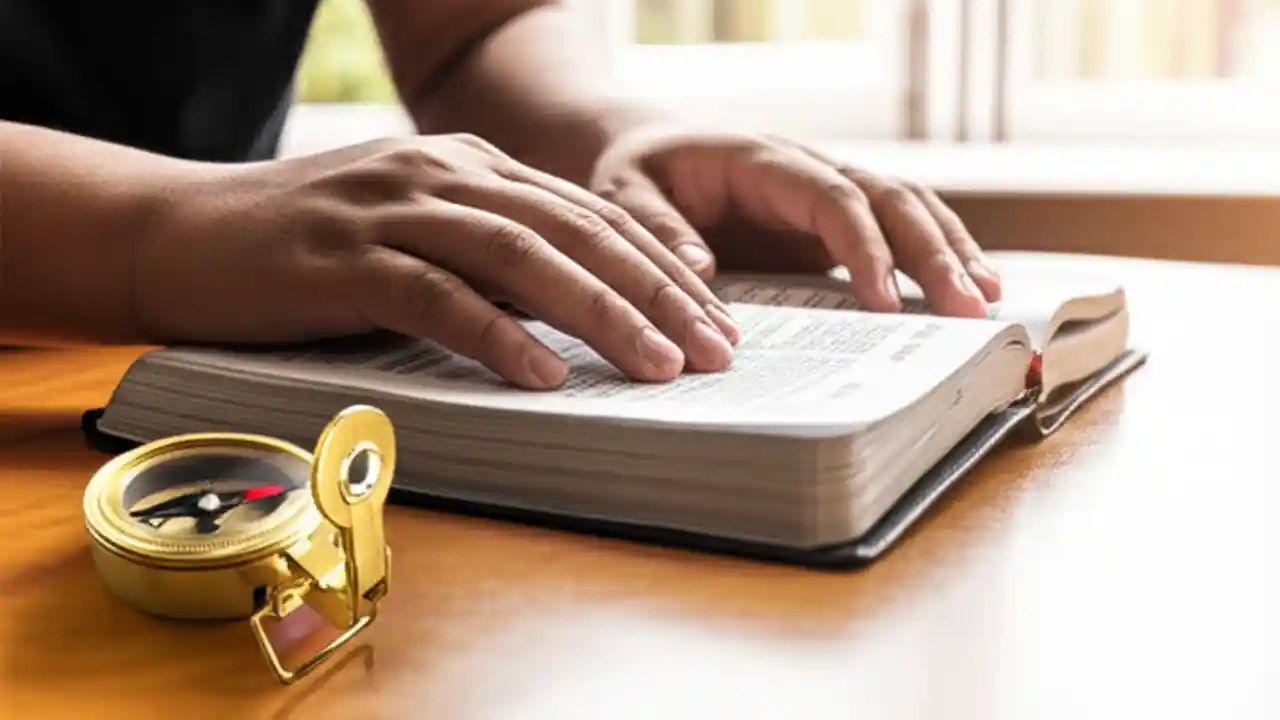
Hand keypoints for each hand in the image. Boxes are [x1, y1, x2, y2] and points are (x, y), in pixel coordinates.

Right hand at [133, 134, 739, 389]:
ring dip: (601, 312)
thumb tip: (574, 313)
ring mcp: (391, 211)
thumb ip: (488, 259)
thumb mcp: (414, 238)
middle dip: (657, 292)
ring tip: (660, 365)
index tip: (715, 319)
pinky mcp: (342, 259)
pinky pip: (436, 296)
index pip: (587, 215)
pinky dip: (496, 335)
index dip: (659, 267)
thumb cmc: (307, 250)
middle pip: (574, 232)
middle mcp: (441, 175)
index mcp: (468, 167)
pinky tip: (544, 375)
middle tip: (718, 348)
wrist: (178, 231)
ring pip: (521, 256)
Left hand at [589, 126, 1001, 316]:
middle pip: (888, 198)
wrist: (644, 151)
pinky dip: (935, 251)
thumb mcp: (624, 196)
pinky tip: (967, 285)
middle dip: (932, 251)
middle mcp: (807, 167)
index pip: (830, 198)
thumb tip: (704, 268)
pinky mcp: (830, 218)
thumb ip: (659, 229)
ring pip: (906, 206)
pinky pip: (896, 226)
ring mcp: (826, 190)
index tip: (884, 301)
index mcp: (762, 160)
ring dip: (949, 249)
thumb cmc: (634, 173)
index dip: (863, 246)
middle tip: (967, 307)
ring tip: (985, 300)